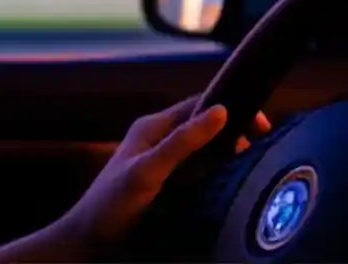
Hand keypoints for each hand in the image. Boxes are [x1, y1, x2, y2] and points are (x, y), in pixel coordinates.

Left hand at [0, 97, 269, 262]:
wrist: (87, 243)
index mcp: (153, 127)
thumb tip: (222, 111)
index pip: (200, 104)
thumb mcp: (149, 170)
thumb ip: (183, 142)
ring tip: (249, 165)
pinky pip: (197, 171)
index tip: (260, 125)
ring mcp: (161, 162)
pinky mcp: (165, 184)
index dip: (231, 108)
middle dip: (233, 133)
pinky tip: (228, 184)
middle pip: (204, 126)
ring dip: (226, 154)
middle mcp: (158, 140)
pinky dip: (215, 173)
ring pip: (203, 149)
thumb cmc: (111, 205)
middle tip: (259, 149)